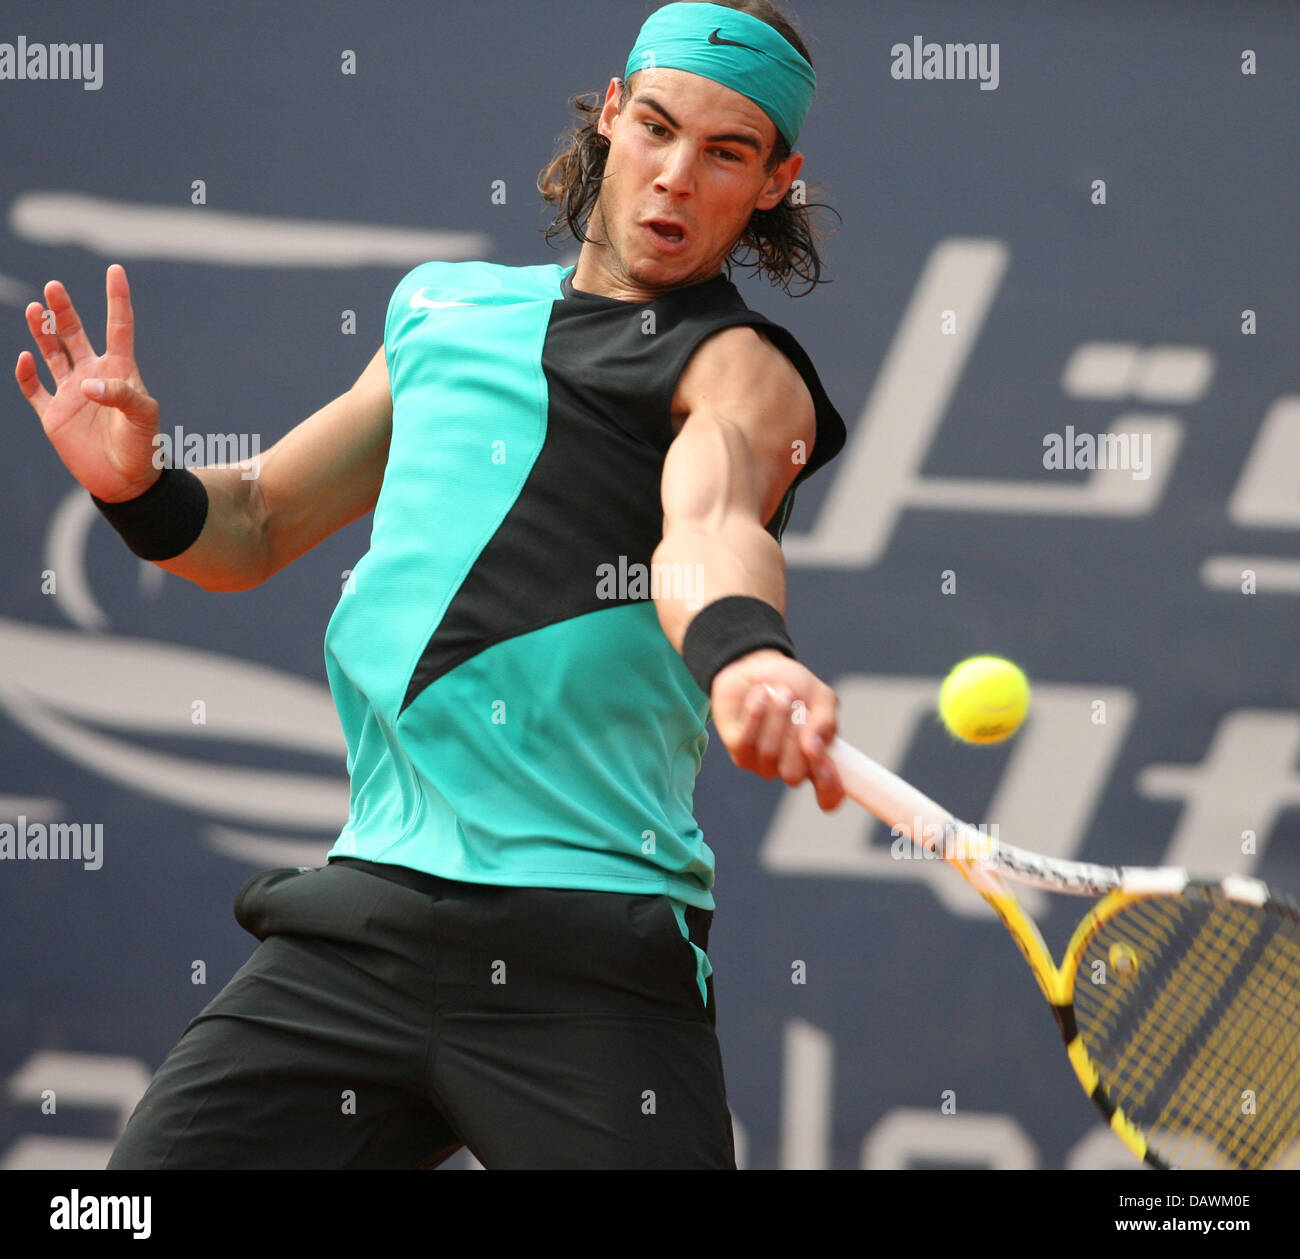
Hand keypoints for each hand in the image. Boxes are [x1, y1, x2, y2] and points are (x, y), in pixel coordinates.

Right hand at [15, 263, 162, 501]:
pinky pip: (34, 388)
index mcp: (120, 371)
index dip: (117, 299)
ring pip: (52, 354)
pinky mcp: (53, 414)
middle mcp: (93, 376)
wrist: (127, 482)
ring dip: (43, 332)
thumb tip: (86, 383)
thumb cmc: (143, 446)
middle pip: (75, 334)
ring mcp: (71, 394)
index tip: (115, 270)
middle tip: (54, 287)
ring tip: (36, 308)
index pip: (119, 327)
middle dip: (64, 310)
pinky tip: (25, 357)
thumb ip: (120, 395)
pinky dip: (26, 373)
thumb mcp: (142, 417)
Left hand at [710, 648, 844, 810]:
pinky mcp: (739, 751)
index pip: (829, 795)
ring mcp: (763, 762)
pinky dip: (756, 714)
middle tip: (797, 707)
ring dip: (777, 717)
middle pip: (794, 774)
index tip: (823, 761)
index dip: (829, 787)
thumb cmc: (793, 684)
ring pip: (770, 754)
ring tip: (779, 693)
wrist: (757, 666)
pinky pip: (747, 742)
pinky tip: (759, 695)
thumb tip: (814, 748)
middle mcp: (791, 766)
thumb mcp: (820, 696)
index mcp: (817, 759)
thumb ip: (826, 722)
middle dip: (795, 735)